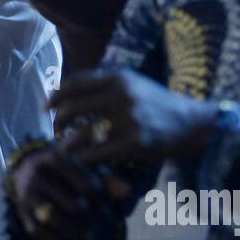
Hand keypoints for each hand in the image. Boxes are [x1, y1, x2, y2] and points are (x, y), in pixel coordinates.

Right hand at [8, 143, 116, 239]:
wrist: (24, 168)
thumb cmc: (63, 169)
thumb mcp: (82, 165)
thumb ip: (105, 178)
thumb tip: (126, 191)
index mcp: (57, 160)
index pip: (87, 185)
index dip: (100, 198)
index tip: (102, 202)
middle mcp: (39, 176)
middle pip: (74, 206)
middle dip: (90, 217)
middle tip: (96, 219)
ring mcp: (28, 195)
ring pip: (55, 221)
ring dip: (74, 231)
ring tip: (85, 232)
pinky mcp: (21, 212)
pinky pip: (38, 232)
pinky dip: (53, 239)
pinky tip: (64, 237)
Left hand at [50, 68, 217, 168]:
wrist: (193, 123)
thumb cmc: (158, 104)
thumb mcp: (133, 84)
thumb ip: (105, 85)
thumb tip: (66, 89)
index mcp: (118, 78)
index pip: (74, 83)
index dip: (55, 96)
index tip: (46, 107)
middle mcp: (121, 95)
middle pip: (72, 108)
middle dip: (58, 122)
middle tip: (55, 132)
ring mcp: (128, 119)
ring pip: (82, 134)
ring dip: (67, 145)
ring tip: (63, 150)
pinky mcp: (135, 142)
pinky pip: (99, 153)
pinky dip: (86, 159)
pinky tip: (82, 161)